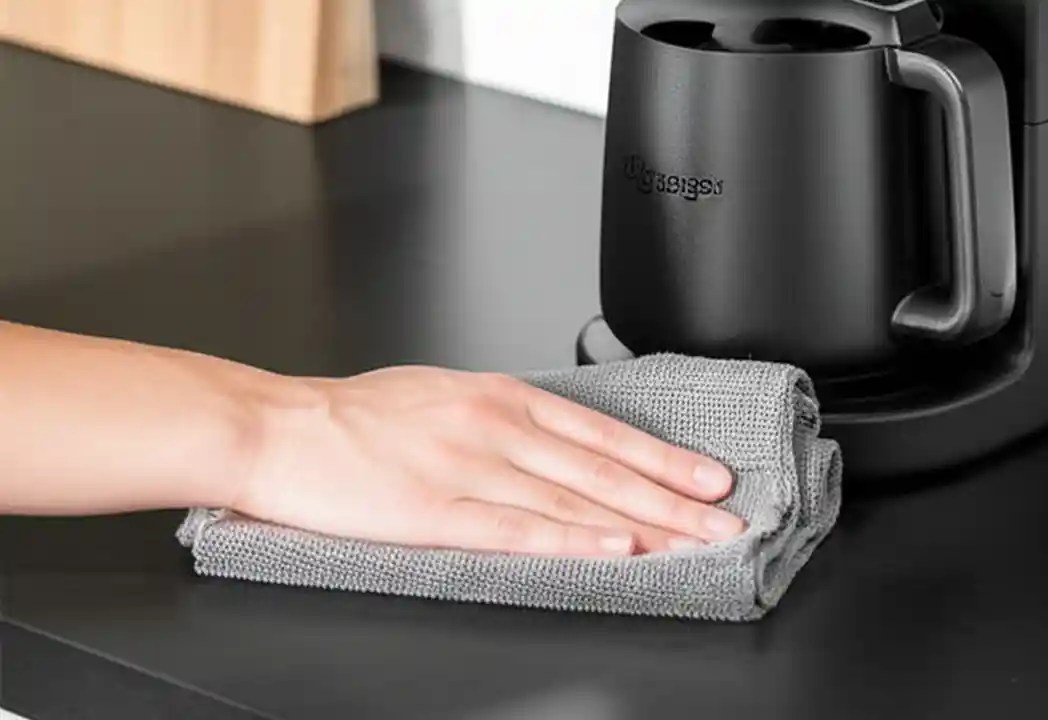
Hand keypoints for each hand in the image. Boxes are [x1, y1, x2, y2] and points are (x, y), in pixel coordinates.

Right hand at [232, 366, 746, 556]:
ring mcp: (468, 468)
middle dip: (673, 497)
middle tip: (725, 519)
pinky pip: (518, 527)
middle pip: (602, 468)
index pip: (601, 432)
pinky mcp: (435, 511)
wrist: (279, 428)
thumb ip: (504, 417)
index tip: (709, 478)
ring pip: (574, 498)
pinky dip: (574, 538)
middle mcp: (494, 426)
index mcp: (498, 396)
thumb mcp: (444, 396)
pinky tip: (616, 547)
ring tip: (694, 542)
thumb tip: (559, 442)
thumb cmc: (354, 416)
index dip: (662, 458)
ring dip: (643, 522)